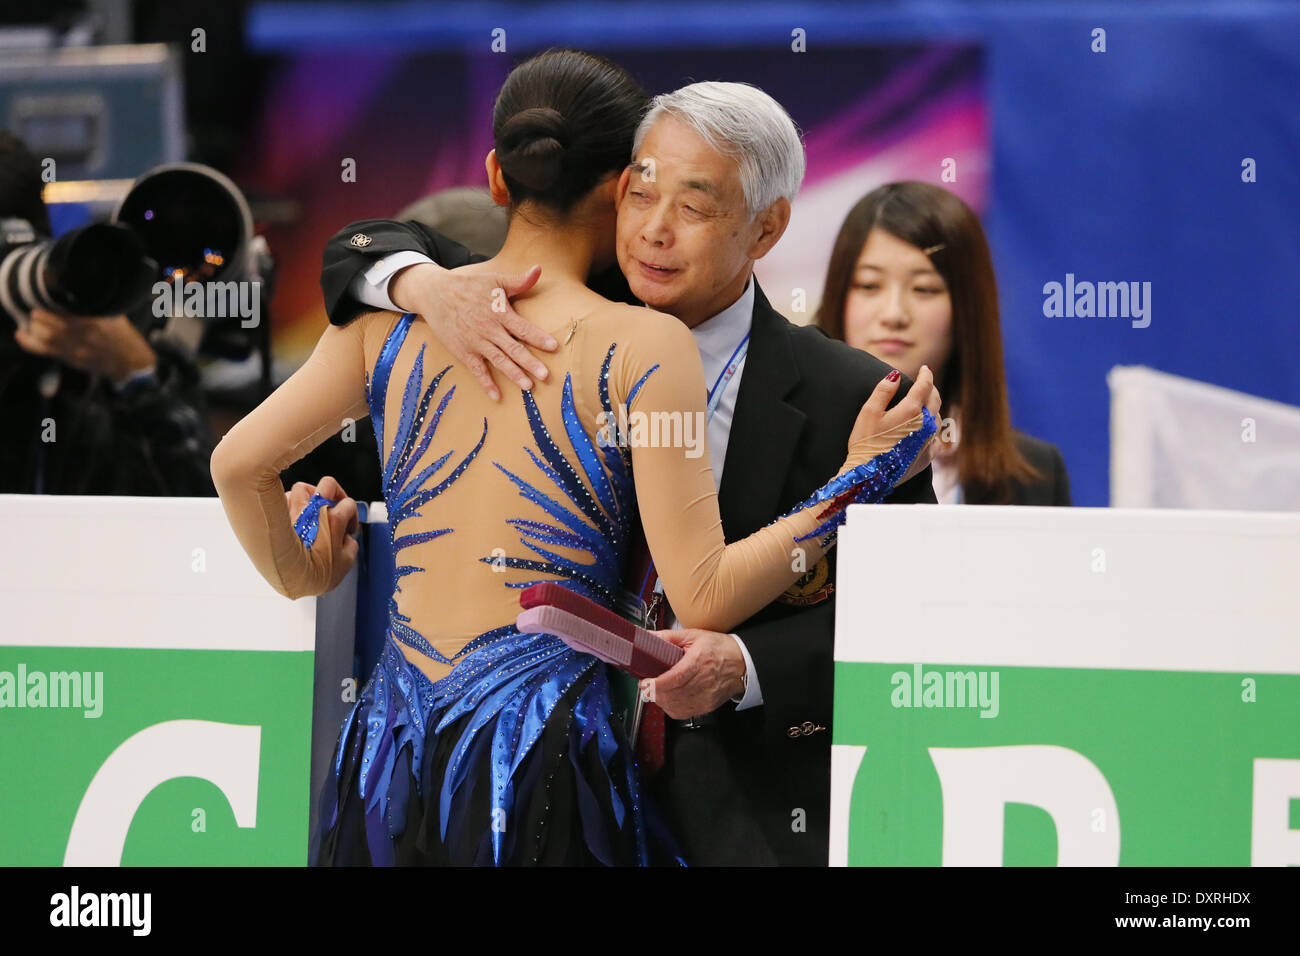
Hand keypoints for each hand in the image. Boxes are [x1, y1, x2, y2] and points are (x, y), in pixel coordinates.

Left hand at [14, 308, 155, 383]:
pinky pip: (46, 351)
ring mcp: (77, 349)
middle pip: (54, 325)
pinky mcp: (71, 358)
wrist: (130, 362)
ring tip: (33, 320)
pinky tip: (22, 335)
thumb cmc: (123, 337)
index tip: (48, 295)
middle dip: (41, 316)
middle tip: (38, 310)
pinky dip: (30, 343)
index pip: (69, 310)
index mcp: (97, 322)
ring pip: (47, 338)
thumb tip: (79, 290)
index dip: (54, 302)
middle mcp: (85, 336)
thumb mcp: (114, 314)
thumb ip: (96, 304)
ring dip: (35, 327)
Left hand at [287, 476, 359, 594]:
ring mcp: (296, 512)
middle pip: (328, 484)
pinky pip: (284, 500)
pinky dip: (289, 504)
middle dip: (335, 493)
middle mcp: (315, 511)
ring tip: (311, 507)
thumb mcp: (346, 562)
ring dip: (309, 496)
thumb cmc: (316, 573)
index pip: (349, 504)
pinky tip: (293, 515)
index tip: (348, 528)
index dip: (352, 516)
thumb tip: (347, 539)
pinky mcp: (280, 517)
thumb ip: (350, 545)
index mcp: (334, 519)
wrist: (290, 578)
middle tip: (334, 505)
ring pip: (303, 488)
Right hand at [391, 261, 556, 399]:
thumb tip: (538, 269)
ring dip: (514, 374)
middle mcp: (489, 329)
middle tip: (546, 376)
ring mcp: (476, 342)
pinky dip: (486, 383)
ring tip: (528, 387)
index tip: (553, 347)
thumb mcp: (494, 280)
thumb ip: (518, 281)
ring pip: (498, 361)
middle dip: (530, 363)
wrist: (435, 294)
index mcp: (499, 312)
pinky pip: (477, 370)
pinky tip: (497, 396)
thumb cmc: (469, 287)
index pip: (523, 328)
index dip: (538, 337)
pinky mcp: (464, 352)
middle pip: (513, 349)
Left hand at [639, 629, 746, 719]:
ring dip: (661, 701)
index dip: (655, 684)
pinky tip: (670, 699)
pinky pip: (683, 713)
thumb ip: (668, 637)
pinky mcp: (707, 706)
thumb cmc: (720, 649)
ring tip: (658, 690)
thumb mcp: (694, 636)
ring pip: (675, 707)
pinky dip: (671, 708)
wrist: (742, 663)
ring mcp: (705, 697)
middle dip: (654, 692)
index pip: (674, 679)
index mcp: (699, 662)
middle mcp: (703, 682)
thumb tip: (648, 637)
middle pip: (672, 695)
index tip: (645, 682)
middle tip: (647, 684)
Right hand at [849, 365, 941, 482]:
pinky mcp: (928, 457)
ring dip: (932, 408)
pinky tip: (926, 430)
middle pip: (935, 400)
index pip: (925, 386)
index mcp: (911, 411)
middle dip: (931, 388)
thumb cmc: (866, 442)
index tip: (925, 368)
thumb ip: (884, 390)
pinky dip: (932, 430)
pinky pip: (936, 438)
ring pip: (938, 418)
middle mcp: (925, 425)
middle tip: (926, 382)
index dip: (926, 374)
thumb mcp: (868, 412)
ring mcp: (929, 442)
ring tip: (925, 405)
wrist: (869, 475)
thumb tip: (896, 375)